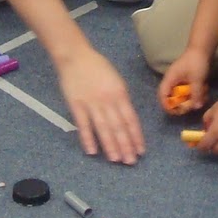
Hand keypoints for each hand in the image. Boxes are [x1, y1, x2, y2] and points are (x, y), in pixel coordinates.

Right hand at [57, 47, 146, 164]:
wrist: (76, 57)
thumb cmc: (98, 67)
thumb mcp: (116, 81)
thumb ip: (121, 100)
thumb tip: (127, 120)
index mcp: (120, 93)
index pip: (131, 119)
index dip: (136, 136)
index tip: (141, 150)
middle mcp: (108, 100)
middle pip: (118, 126)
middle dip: (125, 145)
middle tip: (130, 161)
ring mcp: (91, 103)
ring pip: (103, 128)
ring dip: (110, 145)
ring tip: (116, 160)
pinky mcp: (76, 105)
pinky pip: (83, 125)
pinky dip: (88, 138)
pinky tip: (92, 151)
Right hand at [158, 49, 211, 114]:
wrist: (202, 48)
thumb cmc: (196, 62)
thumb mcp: (197, 79)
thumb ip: (196, 94)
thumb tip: (196, 107)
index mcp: (170, 79)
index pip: (162, 95)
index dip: (167, 106)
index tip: (177, 112)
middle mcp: (172, 80)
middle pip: (172, 97)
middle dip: (183, 103)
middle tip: (192, 106)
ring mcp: (180, 80)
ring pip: (182, 95)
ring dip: (192, 98)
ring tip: (202, 97)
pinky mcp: (187, 79)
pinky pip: (189, 90)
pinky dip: (196, 92)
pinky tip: (205, 91)